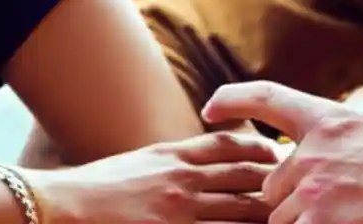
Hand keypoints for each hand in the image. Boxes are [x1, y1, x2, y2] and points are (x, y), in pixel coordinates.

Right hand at [29, 132, 277, 222]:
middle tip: (299, 191)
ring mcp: (179, 208)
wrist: (63, 206)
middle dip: (274, 185)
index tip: (278, 154)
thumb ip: (170, 162)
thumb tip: (197, 162)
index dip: (258, 149)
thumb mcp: (138, 163)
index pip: (227, 145)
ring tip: (288, 218)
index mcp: (173, 154)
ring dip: (267, 216)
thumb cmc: (96, 188)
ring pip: (240, 211)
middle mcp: (182, 177)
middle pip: (244, 177)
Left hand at [203, 81, 362, 223]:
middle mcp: (315, 151)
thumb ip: (332, 145)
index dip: (234, 98)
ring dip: (304, 223)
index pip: (269, 98)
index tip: (210, 107)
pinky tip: (352, 223)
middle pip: (273, 185)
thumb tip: (302, 163)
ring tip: (351, 216)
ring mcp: (316, 191)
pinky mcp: (323, 223)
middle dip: (293, 201)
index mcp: (329, 120)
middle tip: (339, 205)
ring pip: (280, 218)